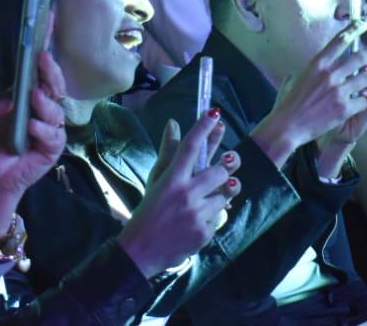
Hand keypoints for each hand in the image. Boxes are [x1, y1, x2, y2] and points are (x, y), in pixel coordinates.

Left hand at [0, 52, 67, 217]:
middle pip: (54, 85)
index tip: (47, 22)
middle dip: (50, 71)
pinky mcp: (50, 149)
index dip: (45, 46)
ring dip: (45, 102)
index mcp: (30, 93)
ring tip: (34, 95)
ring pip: (55, 110)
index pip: (40, 67)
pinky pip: (52, 137)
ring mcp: (50, 128)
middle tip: (42, 58)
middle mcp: (44, 107)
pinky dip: (42, 130)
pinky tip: (32, 126)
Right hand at [118, 112, 241, 277]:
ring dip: (220, 194)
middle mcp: (186, 195)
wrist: (141, 251)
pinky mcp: (205, 233)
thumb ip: (168, 152)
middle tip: (224, 166)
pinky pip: (219, 217)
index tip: (215, 114)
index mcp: (171, 179)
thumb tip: (174, 122)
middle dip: (225, 168)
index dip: (204, 128)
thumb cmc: (148, 211)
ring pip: (225, 194)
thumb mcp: (156, 180)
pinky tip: (196, 221)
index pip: (190, 147)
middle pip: (220, 171)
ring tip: (208, 197)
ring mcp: (197, 215)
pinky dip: (211, 216)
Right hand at [250, 19, 366, 168]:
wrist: (287, 126)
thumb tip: (320, 62)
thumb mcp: (297, 77)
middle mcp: (330, 74)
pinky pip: (364, 100)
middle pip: (361, 57)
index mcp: (318, 63)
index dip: (356, 28)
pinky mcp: (344, 108)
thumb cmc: (289, 102)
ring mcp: (338, 91)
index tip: (365, 22)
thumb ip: (312, 68)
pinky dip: (364, 101)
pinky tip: (359, 103)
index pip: (342, 40)